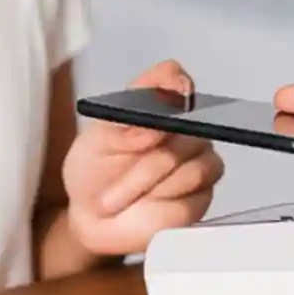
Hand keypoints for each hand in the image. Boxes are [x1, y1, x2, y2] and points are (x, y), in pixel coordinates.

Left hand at [63, 61, 223, 254]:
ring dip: (150, 184)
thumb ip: (124, 126)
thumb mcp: (97, 143)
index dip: (176, 82)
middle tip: (119, 169)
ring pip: (196, 168)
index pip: (172, 78)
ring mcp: (198, 161)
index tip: (176, 90)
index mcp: (154, 104)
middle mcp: (183, 127)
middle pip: (191, 129)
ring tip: (118, 197)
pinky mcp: (201, 197)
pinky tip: (142, 207)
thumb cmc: (94, 172)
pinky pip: (193, 199)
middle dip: (152, 158)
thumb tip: (152, 127)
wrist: (92, 216)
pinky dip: (161, 207)